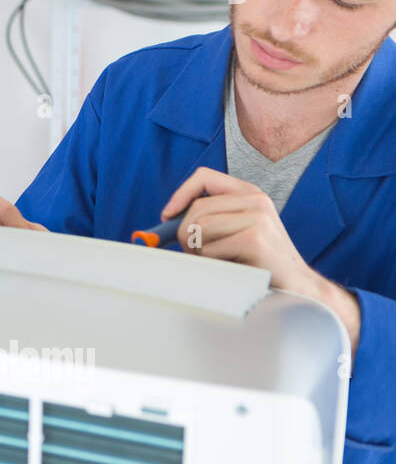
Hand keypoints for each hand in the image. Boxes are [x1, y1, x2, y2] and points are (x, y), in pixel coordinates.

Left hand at [162, 167, 359, 351]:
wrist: (296, 287)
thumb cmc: (257, 261)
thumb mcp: (234, 230)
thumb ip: (208, 218)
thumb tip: (166, 219)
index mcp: (250, 193)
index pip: (204, 177)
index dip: (180, 194)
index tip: (166, 216)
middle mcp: (256, 200)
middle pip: (196, 208)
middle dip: (185, 234)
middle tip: (196, 253)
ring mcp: (258, 218)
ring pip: (199, 228)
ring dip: (199, 251)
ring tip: (220, 260)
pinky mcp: (254, 238)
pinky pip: (209, 250)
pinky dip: (213, 263)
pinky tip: (233, 267)